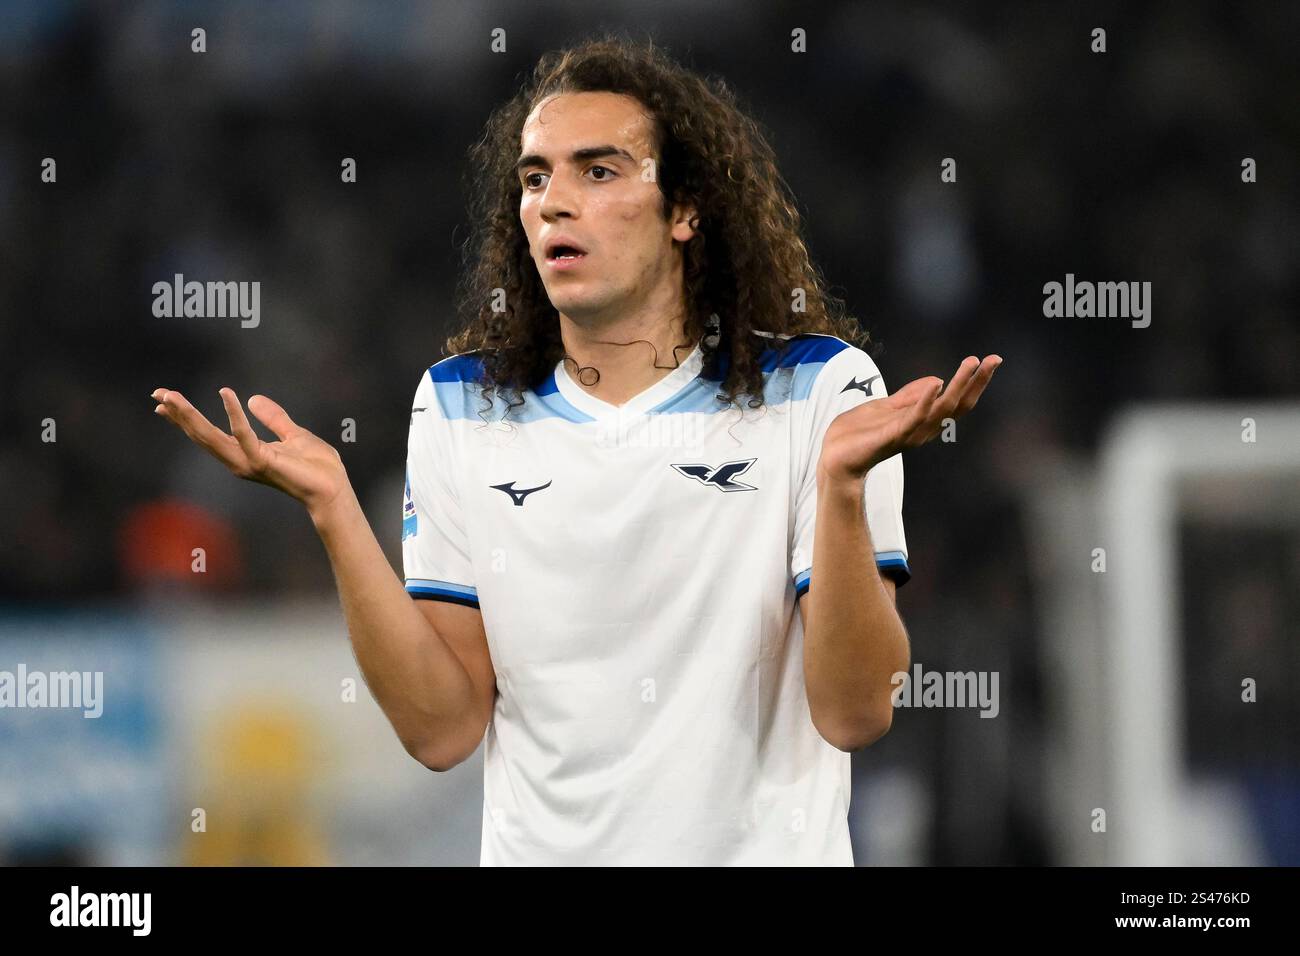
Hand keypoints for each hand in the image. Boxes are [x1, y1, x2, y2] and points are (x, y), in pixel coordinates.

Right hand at [151, 386, 350, 516]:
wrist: (334, 487)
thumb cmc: (317, 467)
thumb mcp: (292, 434)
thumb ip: (274, 418)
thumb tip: (253, 399)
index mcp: (245, 453)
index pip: (208, 433)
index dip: (186, 418)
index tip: (165, 400)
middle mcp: (240, 461)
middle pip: (201, 435)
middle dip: (179, 414)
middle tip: (157, 393)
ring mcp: (249, 463)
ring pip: (212, 437)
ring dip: (190, 416)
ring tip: (172, 396)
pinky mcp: (263, 462)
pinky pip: (244, 435)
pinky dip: (235, 414)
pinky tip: (227, 393)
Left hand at [818, 355, 1001, 483]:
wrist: (834, 458)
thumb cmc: (857, 435)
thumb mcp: (886, 407)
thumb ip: (909, 396)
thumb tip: (936, 381)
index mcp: (921, 421)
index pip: (955, 401)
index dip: (974, 382)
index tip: (990, 360)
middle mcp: (921, 430)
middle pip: (958, 406)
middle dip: (976, 382)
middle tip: (993, 359)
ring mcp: (908, 434)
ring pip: (941, 410)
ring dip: (957, 386)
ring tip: (971, 364)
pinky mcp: (891, 436)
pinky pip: (912, 419)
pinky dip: (924, 401)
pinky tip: (936, 384)